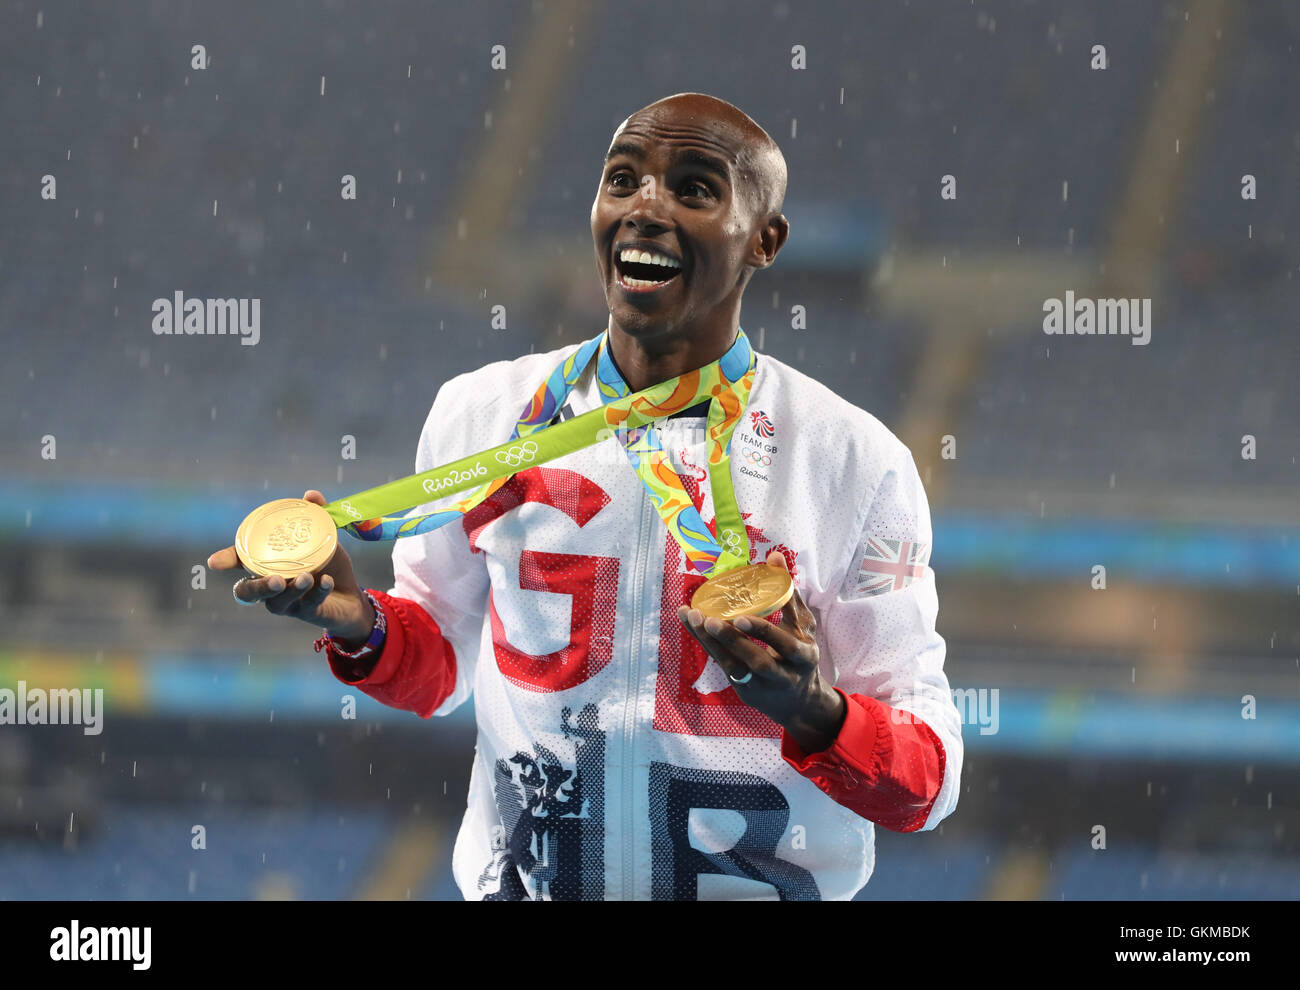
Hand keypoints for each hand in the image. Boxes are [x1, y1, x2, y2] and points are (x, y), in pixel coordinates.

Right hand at [207, 489, 374, 646]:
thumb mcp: (324, 538)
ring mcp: (287, 603)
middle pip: (247, 592)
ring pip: (276, 603)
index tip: (215, 562)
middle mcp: (269, 587)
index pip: (240, 562)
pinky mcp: (307, 614)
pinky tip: (326, 581)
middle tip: (275, 578)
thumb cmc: (328, 564)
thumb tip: (311, 495)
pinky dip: (318, 592)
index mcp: (266, 565)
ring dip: (291, 590)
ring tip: (305, 577)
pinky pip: (309, 605)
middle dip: (257, 586)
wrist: (351, 595)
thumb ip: (317, 516)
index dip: (226, 561)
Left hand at [677, 549, 846, 752]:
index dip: (764, 632)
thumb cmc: (800, 655)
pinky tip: (692, 622)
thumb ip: (788, 593)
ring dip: (711, 642)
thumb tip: (774, 556)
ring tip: (693, 616)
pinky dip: (706, 643)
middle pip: (756, 661)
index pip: (786, 645)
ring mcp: (760, 687)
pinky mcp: (743, 690)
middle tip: (710, 619)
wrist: (798, 703)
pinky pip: (722, 665)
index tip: (742, 616)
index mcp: (803, 658)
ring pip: (732, 666)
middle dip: (732, 641)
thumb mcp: (803, 627)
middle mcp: (782, 676)